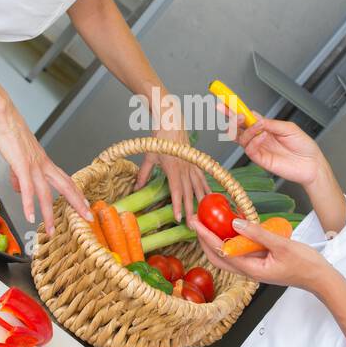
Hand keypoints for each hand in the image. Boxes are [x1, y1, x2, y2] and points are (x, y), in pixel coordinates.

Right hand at [0, 99, 90, 233]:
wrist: (2, 116)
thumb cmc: (9, 132)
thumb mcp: (18, 158)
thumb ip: (20, 175)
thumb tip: (21, 190)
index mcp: (44, 162)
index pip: (66, 180)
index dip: (76, 194)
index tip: (85, 206)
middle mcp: (43, 164)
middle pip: (66, 187)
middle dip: (77, 204)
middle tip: (87, 218)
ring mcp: (33, 165)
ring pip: (46, 193)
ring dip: (49, 214)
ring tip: (50, 230)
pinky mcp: (21, 164)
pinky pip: (27, 188)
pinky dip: (29, 204)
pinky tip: (29, 216)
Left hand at [135, 105, 207, 222]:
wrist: (172, 122)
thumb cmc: (160, 137)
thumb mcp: (149, 156)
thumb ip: (143, 174)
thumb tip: (136, 188)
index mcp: (173, 168)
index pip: (177, 191)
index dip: (178, 205)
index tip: (178, 218)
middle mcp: (185, 168)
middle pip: (189, 193)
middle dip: (190, 210)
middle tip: (192, 225)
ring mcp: (192, 165)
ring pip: (198, 187)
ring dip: (200, 202)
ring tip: (203, 215)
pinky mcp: (196, 162)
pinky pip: (203, 177)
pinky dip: (206, 188)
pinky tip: (209, 197)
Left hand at [188, 212, 331, 292]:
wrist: (320, 278)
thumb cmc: (305, 264)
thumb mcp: (281, 245)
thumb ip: (257, 234)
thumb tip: (235, 222)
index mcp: (252, 270)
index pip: (221, 252)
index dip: (206, 237)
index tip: (196, 223)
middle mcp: (249, 270)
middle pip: (218, 256)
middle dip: (204, 239)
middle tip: (195, 220)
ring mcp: (254, 267)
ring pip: (228, 254)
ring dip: (216, 239)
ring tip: (207, 221)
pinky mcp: (260, 262)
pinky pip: (241, 251)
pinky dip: (232, 239)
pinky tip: (231, 226)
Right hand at [230, 113, 325, 186]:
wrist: (312, 164)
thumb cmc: (304, 146)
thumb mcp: (289, 128)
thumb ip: (271, 123)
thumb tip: (255, 118)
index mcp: (266, 127)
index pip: (247, 117)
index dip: (235, 109)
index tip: (225, 101)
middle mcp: (259, 137)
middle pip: (239, 128)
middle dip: (232, 119)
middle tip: (232, 113)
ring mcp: (259, 148)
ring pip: (241, 138)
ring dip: (246, 130)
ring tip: (257, 126)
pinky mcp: (261, 160)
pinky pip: (250, 150)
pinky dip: (254, 141)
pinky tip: (262, 136)